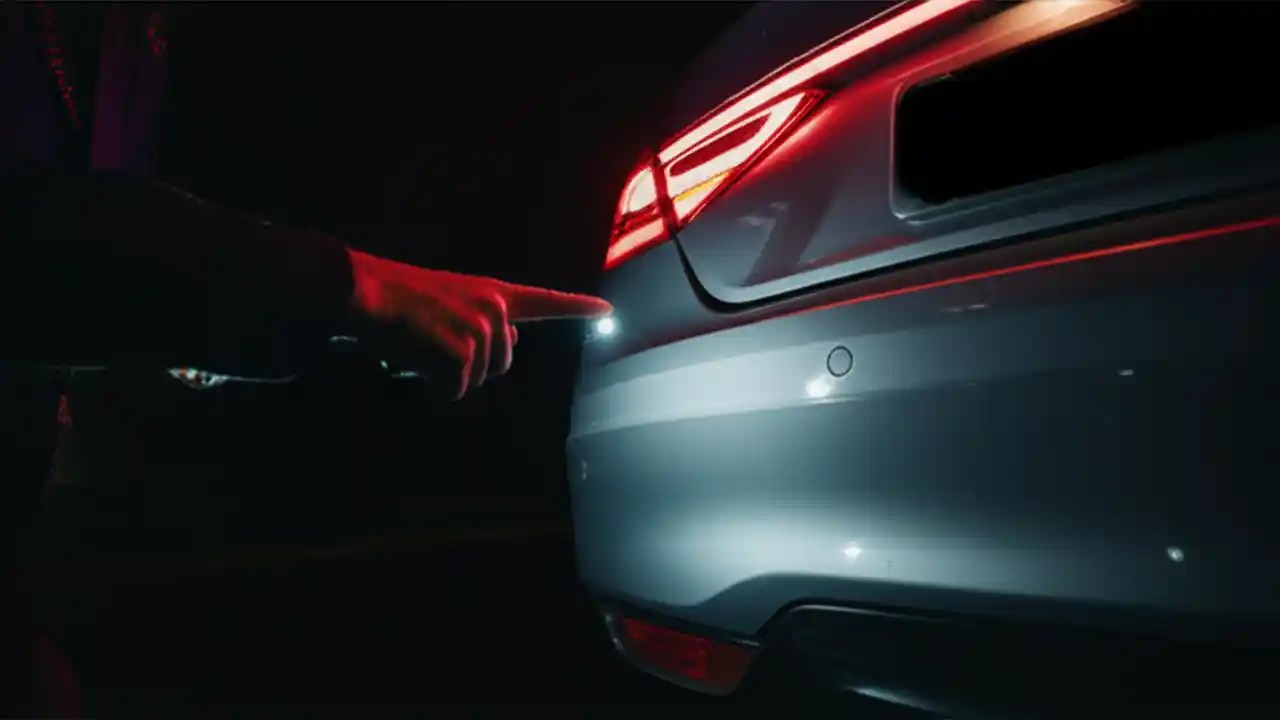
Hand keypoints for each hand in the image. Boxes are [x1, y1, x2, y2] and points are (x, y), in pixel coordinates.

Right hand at [347, 249, 611, 398]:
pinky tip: (411, 358)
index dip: (577, 309)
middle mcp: (495, 311)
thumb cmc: (398, 298)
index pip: (546, 302)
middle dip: (468, 367)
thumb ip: (486, 322)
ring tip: (417, 343)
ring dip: (442, 374)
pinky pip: (451, 391)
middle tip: (431, 342)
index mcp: (493, 293)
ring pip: (473, 382)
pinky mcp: (463, 354)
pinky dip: (428, 384)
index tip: (607, 311)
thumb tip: (511, 346)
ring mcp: (481, 332)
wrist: (366, 291)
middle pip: (500, 367)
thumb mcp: (453, 303)